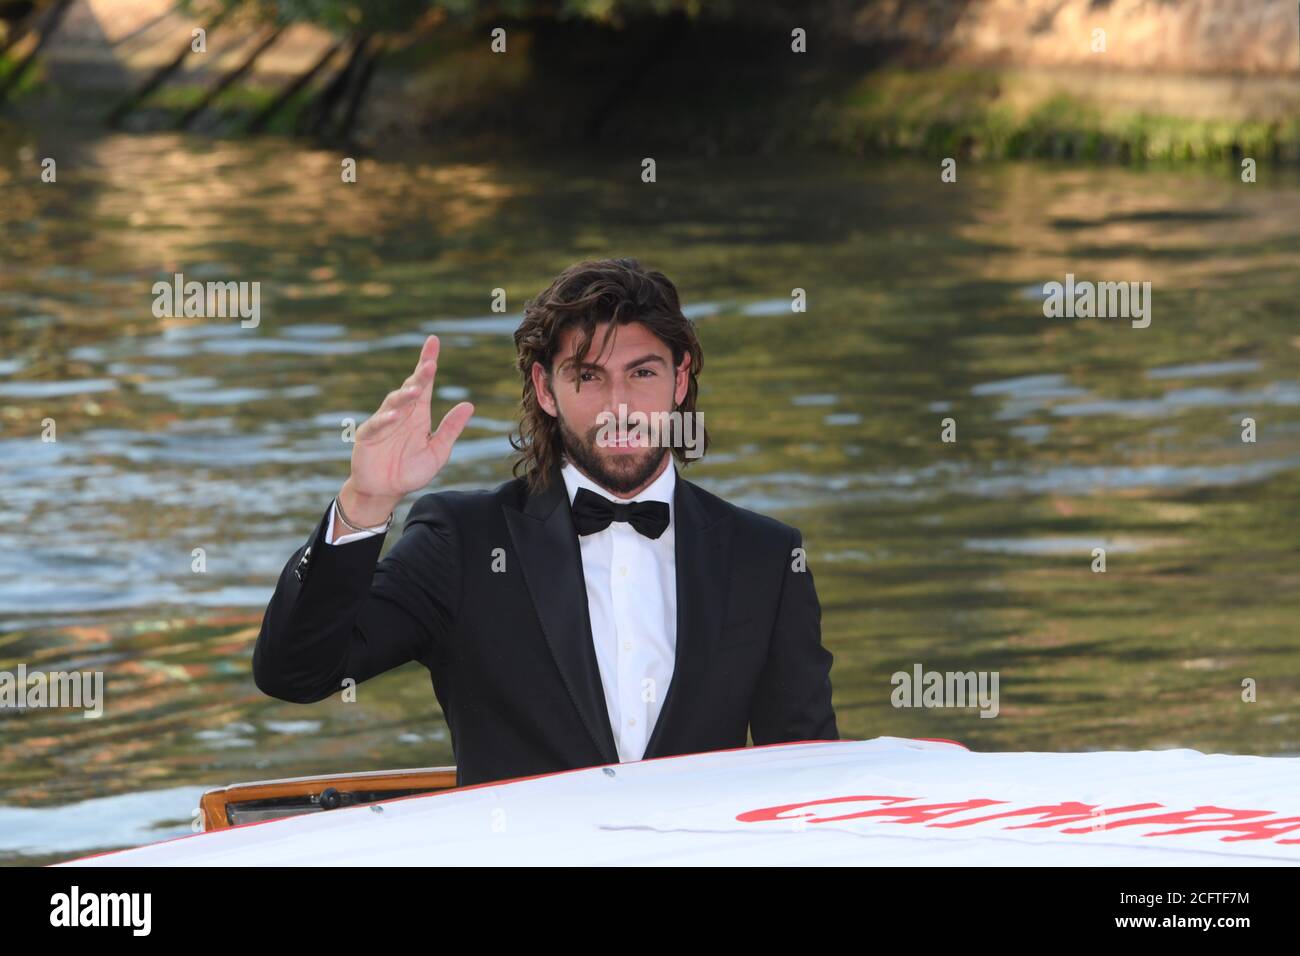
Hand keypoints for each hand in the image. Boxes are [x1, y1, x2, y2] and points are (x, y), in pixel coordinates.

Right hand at [343, 335, 473, 513]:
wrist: (385, 492)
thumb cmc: (410, 471)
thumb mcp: (438, 451)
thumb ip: (451, 429)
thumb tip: (469, 405)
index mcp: (418, 415)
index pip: (424, 384)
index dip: (427, 362)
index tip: (433, 341)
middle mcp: (401, 414)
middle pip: (409, 388)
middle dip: (419, 375)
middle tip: (431, 364)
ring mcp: (383, 423)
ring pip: (393, 403)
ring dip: (404, 396)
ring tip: (417, 390)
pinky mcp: (368, 437)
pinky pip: (376, 425)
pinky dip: (385, 420)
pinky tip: (395, 417)